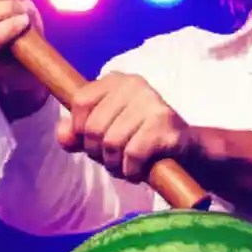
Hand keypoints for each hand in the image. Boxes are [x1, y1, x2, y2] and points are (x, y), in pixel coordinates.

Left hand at [56, 73, 199, 182]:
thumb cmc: (140, 141)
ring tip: (127, 165)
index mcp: (117, 80)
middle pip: (94, 127)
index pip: (80, 102)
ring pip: (111, 143)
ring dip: (115, 165)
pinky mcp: (165, 125)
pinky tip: (140, 170)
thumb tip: (63, 134)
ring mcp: (152, 102)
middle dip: (99, 153)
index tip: (96, 141)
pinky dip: (131, 171)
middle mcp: (135, 84)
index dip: (81, 130)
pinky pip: (132, 155)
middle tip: (115, 158)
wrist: (188, 152)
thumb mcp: (105, 134)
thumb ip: (77, 133)